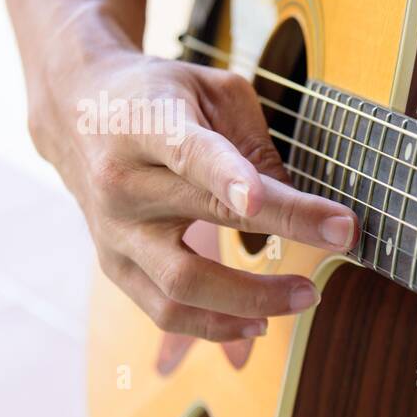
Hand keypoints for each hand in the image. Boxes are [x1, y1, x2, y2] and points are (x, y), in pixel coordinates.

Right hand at [31, 52, 358, 340]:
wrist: (74, 108)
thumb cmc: (158, 96)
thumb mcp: (210, 91)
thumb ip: (253, 144)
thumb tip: (298, 206)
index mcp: (146, 123)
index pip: (193, 153)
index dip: (231, 177)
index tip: (271, 199)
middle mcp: (122, 181)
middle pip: (205, 217)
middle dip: (284, 231)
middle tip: (343, 238)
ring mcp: (114, 231)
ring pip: (181, 285)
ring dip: (251, 298)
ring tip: (306, 295)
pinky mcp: (114, 266)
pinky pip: (165, 312)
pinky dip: (215, 325)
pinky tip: (259, 323)